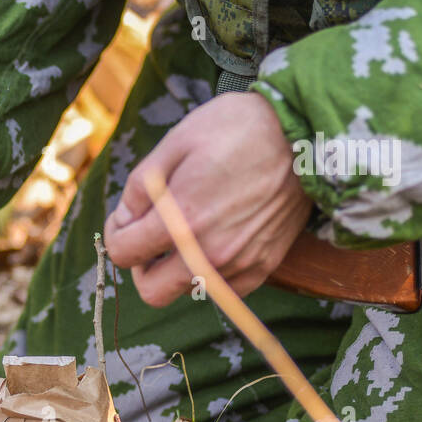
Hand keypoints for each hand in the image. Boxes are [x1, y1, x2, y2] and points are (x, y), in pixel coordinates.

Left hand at [104, 92, 311, 306]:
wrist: (305, 134)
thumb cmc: (236, 129)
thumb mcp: (175, 143)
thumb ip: (140, 187)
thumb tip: (123, 221)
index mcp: (181, 219)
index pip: (124, 254)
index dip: (117, 234)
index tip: (128, 219)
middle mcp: (209, 252)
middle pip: (152, 292)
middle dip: (142, 266)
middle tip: (151, 236)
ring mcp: (239, 264)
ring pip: (187, 291)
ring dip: (177, 269)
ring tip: (189, 230)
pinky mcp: (263, 267)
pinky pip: (222, 289)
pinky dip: (210, 272)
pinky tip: (217, 238)